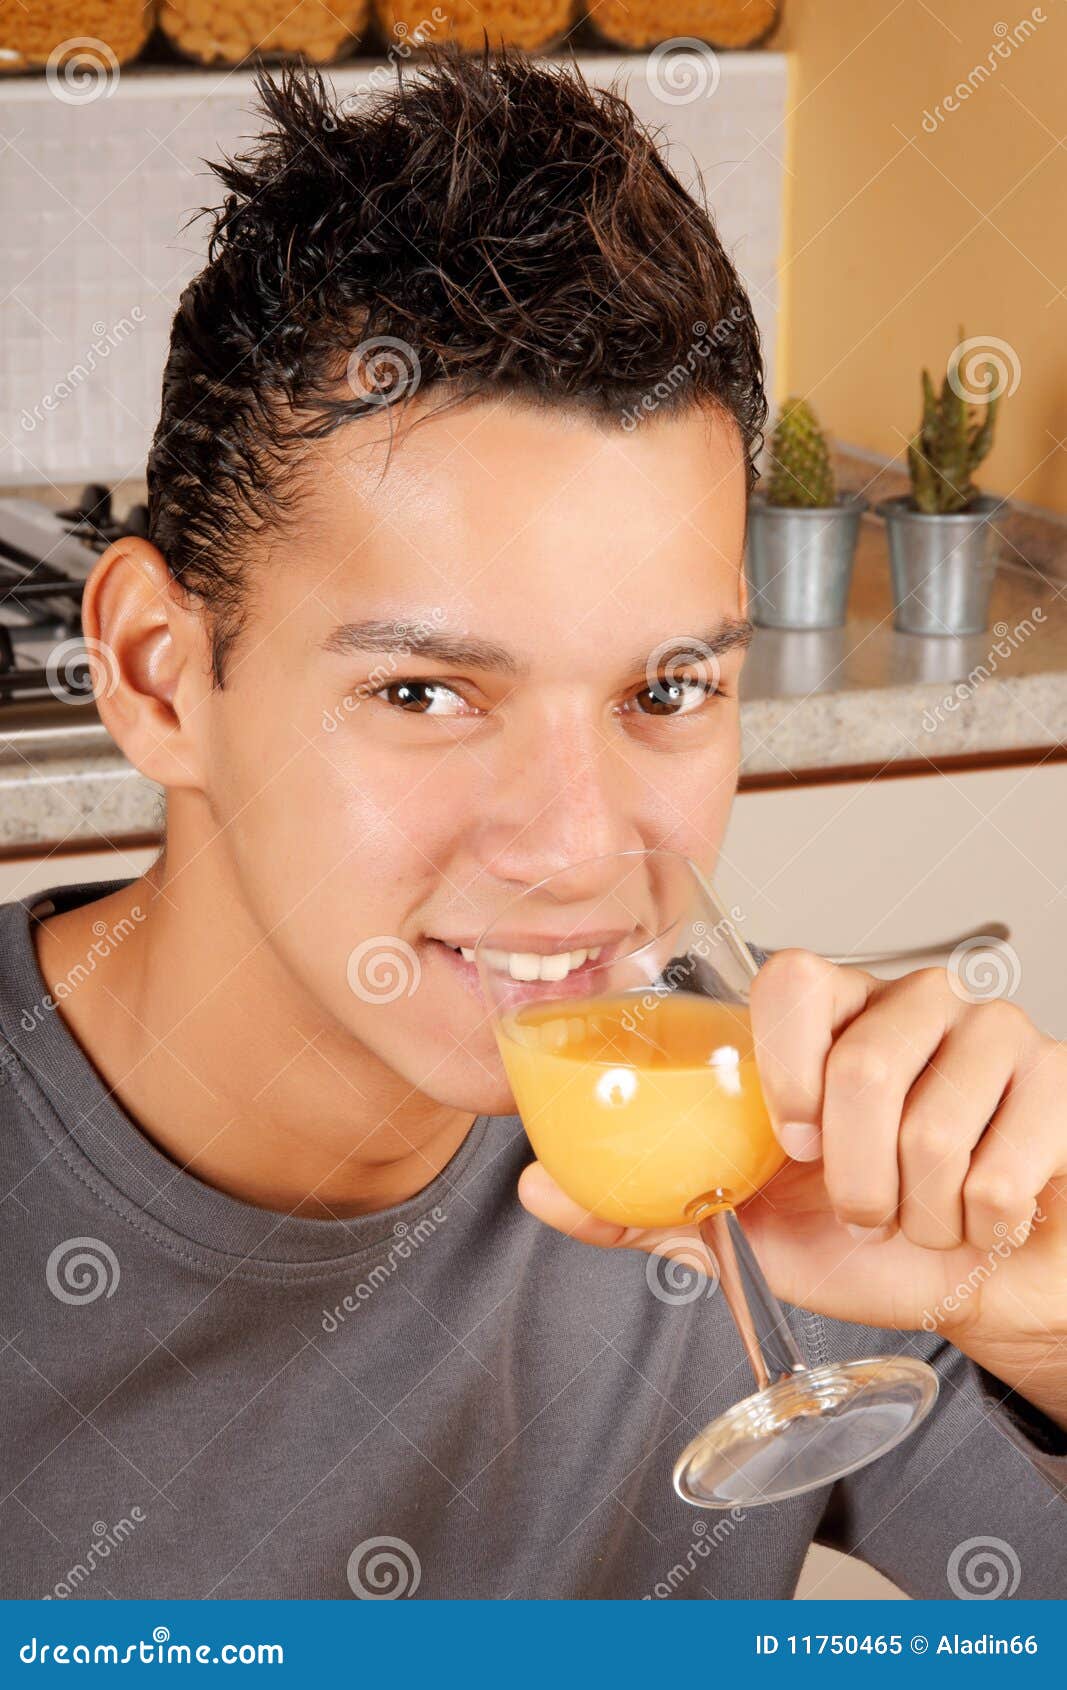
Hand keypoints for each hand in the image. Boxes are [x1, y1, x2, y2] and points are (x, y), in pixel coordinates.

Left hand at [518, 950, 1066, 1428]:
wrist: (975, 1283)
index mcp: (831, 1017)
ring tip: (922, 1212)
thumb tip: (538, 1189)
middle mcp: (911, 1004)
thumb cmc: (862, 1239)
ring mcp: (993, 1036)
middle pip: (863, 1068)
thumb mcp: (748, 1227)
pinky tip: (983, 1216)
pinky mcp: (1057, 1081)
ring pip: (934, 1126)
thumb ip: (651, 1203)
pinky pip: (1007, 1163)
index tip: (790, 1140)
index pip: (795, 977)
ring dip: (917, 1211)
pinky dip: (982, 1222)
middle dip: (854, 1180)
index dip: (788, 1064)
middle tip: (862, 1205)